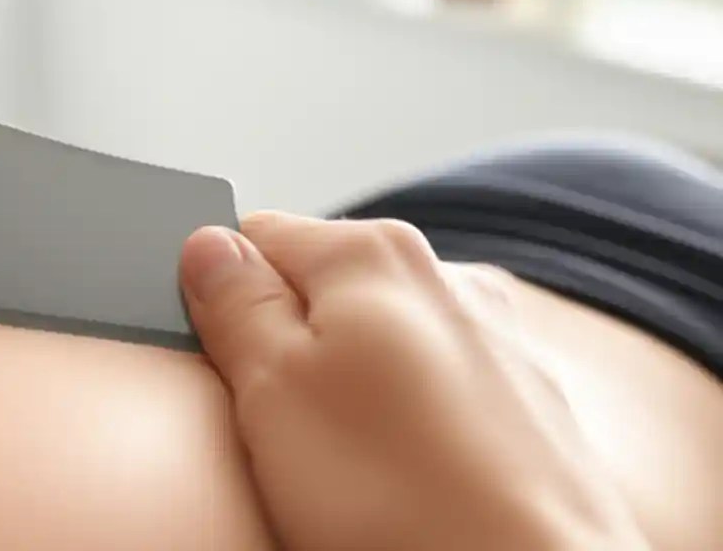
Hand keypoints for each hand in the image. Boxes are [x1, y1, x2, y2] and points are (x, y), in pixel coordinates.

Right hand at [179, 213, 648, 549]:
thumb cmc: (400, 495)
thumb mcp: (273, 388)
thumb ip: (236, 302)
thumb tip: (207, 246)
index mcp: (371, 252)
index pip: (253, 236)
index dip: (223, 298)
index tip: (226, 362)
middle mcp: (442, 275)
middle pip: (317, 291)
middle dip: (287, 349)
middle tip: (281, 427)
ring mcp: (492, 338)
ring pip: (375, 347)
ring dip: (348, 391)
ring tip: (347, 466)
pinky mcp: (523, 403)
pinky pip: (429, 394)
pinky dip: (405, 425)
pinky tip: (403, 479)